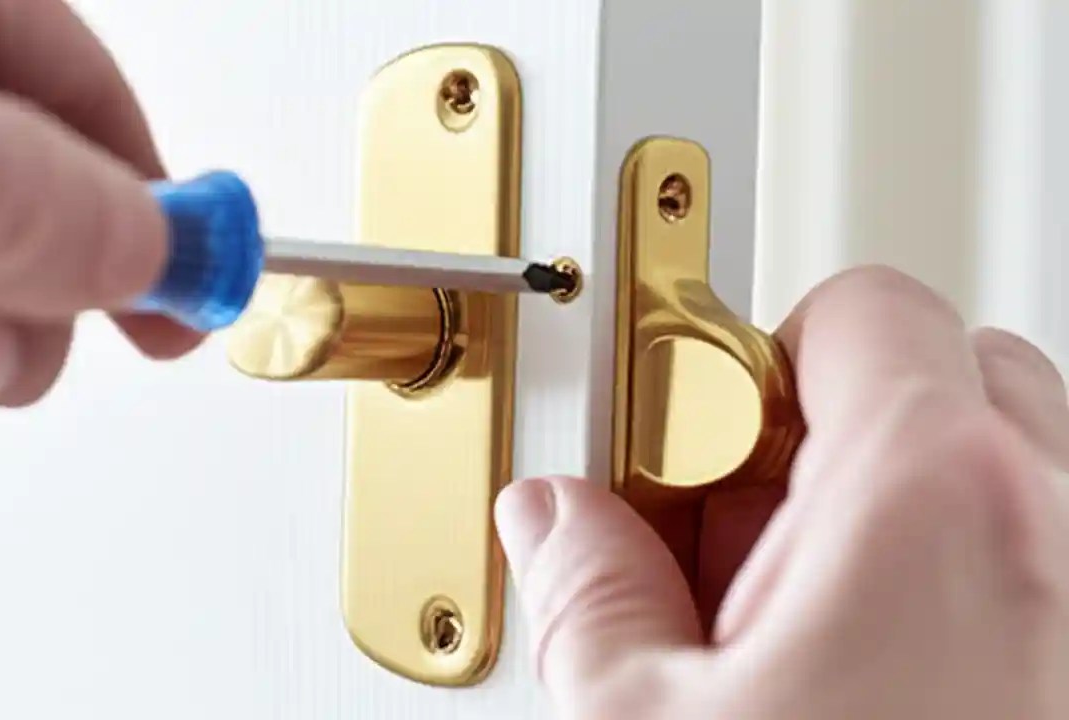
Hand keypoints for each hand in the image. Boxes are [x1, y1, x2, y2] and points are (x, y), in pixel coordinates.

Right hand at [496, 267, 1068, 718]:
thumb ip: (590, 592)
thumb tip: (558, 526)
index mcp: (940, 504)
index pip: (860, 309)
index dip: (749, 356)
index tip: (694, 432)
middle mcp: (1061, 530)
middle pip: (951, 374)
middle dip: (834, 431)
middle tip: (745, 533)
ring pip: (1014, 466)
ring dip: (908, 504)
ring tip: (806, 617)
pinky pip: (1046, 556)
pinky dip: (969, 573)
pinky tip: (875, 662)